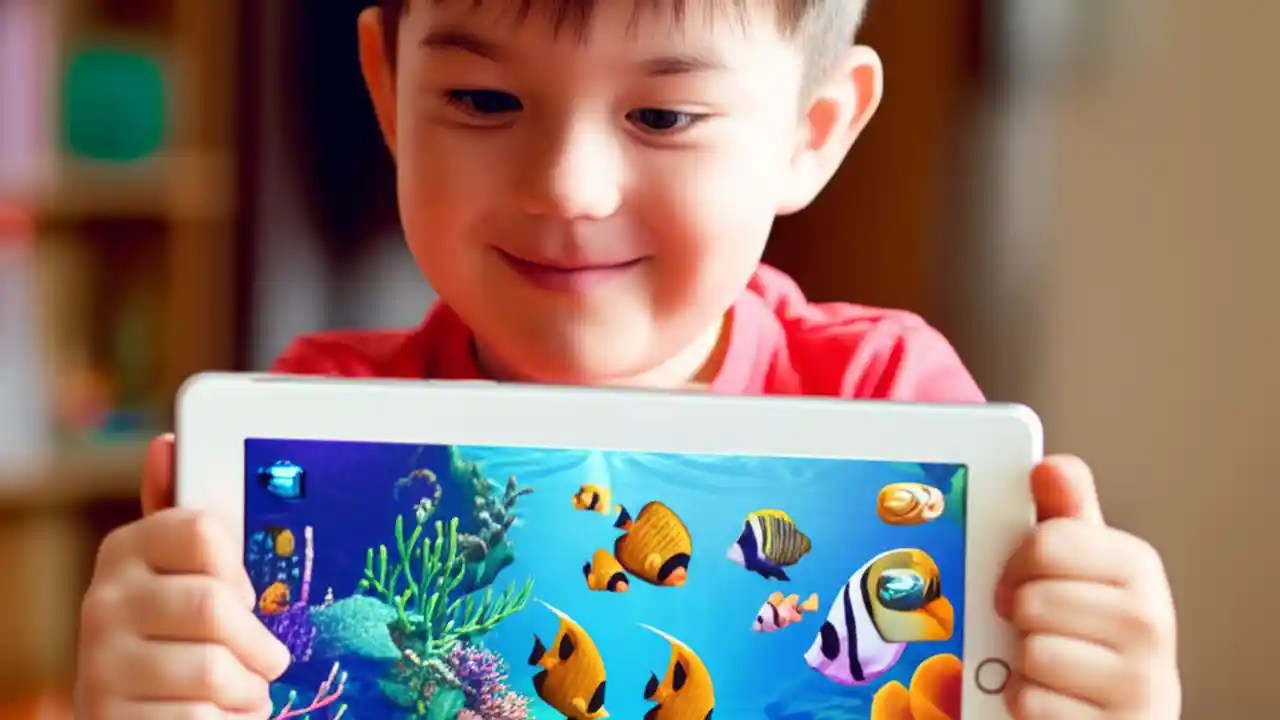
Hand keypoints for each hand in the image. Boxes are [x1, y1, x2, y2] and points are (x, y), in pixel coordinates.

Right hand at [75, 435, 290, 718]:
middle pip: (217, 605)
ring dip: (247, 688)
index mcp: (127, 549)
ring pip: (214, 669)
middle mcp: (103, 601)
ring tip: (241, 688)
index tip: (244, 594)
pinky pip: (201, 717)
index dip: (241, 569)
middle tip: (265, 656)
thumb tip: (165, 444)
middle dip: (257, 642)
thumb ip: (185, 522)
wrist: (130, 713)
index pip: (204, 532)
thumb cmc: (176, 635)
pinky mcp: (111, 715)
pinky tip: (217, 715)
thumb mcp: (180, 576)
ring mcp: (102, 662)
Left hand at [995, 455, 1180, 718]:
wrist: (1108, 710)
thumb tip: (1050, 465)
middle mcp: (1151, 622)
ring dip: (1020, 663)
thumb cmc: (1081, 630)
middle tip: (1033, 625)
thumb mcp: (1071, 567)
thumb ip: (1059, 515)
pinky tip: (1051, 699)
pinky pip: (1030, 702)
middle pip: (1031, 599)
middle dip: (1017, 616)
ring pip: (1030, 652)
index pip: (1049, 540)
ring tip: (1046, 664)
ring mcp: (1141, 682)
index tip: (1020, 577)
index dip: (1016, 561)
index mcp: (1137, 566)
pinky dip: (1025, 704)